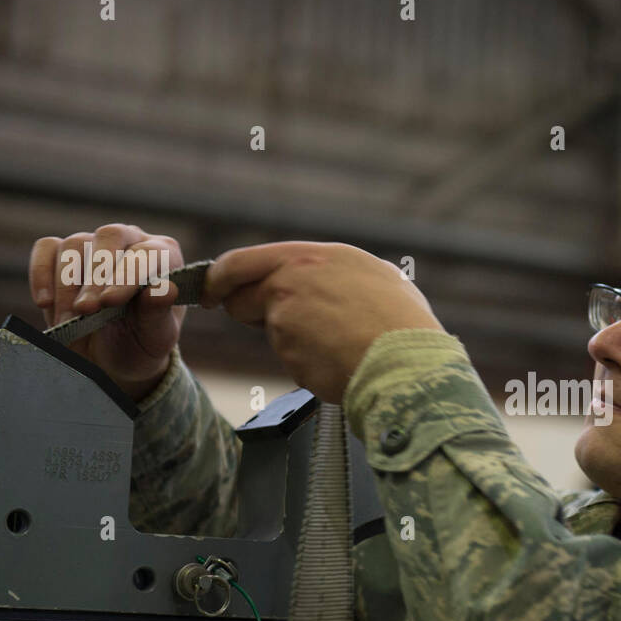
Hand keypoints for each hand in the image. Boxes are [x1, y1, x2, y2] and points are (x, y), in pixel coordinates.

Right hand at [29, 224, 186, 400]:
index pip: (147, 253)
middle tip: (85, 310)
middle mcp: (131, 241)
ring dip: (68, 285)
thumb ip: (159, 314)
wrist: (109, 357)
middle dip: (95, 276)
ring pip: (75, 245)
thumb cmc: (140, 342)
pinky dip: (41, 274)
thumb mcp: (155, 337)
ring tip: (70, 321)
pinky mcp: (61, 252)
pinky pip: (47, 249)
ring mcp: (95, 244)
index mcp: (163, 257)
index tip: (109, 301)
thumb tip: (166, 290)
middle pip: (110, 236)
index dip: (127, 274)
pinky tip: (45, 302)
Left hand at [202, 241, 443, 402]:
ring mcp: (285, 317)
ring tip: (340, 344)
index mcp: (312, 256)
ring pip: (272, 332)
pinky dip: (309, 364)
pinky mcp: (288, 353)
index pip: (241, 261)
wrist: (407, 361)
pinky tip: (340, 361)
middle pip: (239, 297)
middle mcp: (291, 280)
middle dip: (246, 311)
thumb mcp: (375, 276)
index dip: (220, 278)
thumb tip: (324, 278)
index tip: (213, 291)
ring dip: (294, 341)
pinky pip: (291, 359)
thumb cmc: (403, 322)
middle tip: (271, 324)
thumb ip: (335, 273)